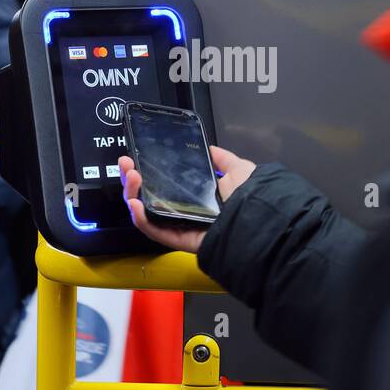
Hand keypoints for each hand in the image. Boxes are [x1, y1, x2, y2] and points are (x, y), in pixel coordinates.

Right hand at [118, 146, 255, 253]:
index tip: (138, 158)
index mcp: (199, 197)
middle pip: (151, 199)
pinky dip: (142, 218)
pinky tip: (135, 202)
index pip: (165, 186)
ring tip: (131, 177)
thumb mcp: (238, 169)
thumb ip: (223, 160)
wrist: (262, 218)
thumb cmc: (253, 196)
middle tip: (127, 164)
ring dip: (134, 195)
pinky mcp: (181, 240)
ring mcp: (183, 227)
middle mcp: (189, 213)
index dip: (148, 172)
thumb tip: (210, 149)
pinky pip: (156, 231)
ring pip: (149, 214)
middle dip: (134, 180)